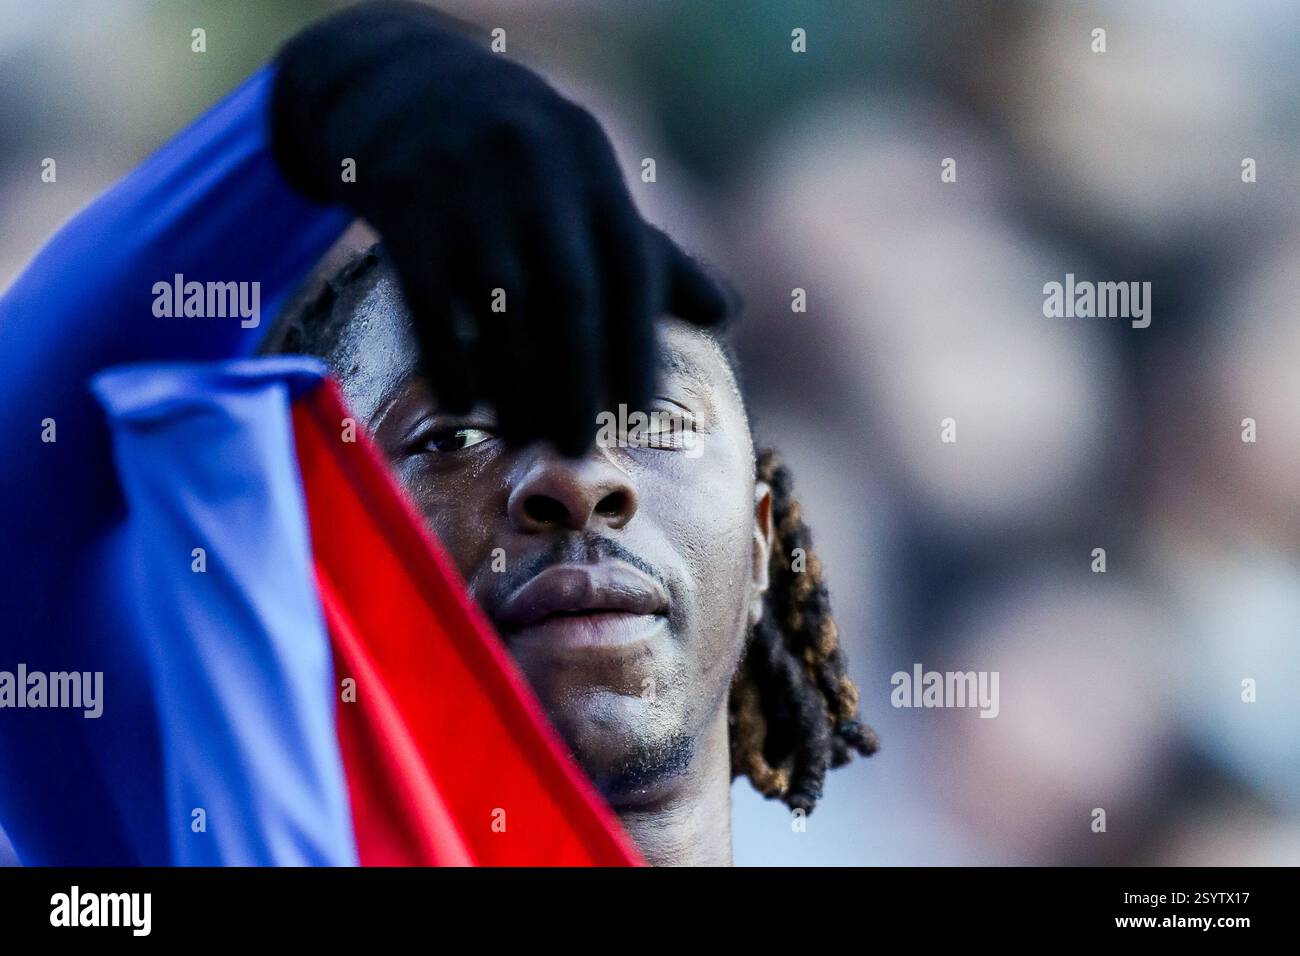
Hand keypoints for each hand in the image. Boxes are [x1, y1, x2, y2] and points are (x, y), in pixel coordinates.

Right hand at [270, 1, 730, 453]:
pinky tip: (464, 401)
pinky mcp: (405, 205)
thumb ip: (653, 254)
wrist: (408, 87)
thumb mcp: (588, 183)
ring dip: (516, 380)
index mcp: (592, 168)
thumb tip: (728, 313)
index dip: (637, 342)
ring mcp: (466, 188)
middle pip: (568, 295)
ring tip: (525, 432)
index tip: (640, 409)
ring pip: (500, 305)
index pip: (629, 266)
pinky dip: (449, 357)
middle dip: (577, 378)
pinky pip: (428, 299)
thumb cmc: (522, 160)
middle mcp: (536, 174)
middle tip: (577, 444)